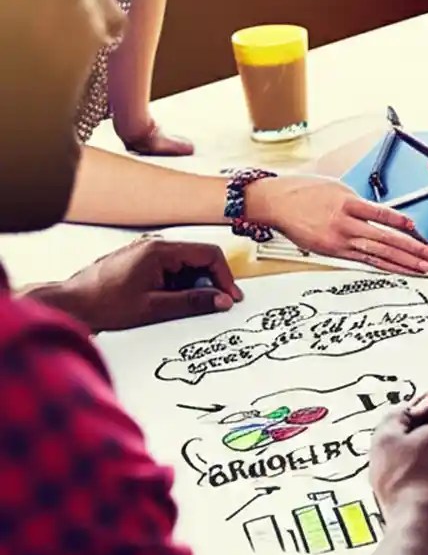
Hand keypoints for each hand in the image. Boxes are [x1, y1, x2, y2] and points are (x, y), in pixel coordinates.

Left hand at [46, 237, 242, 331]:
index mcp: (160, 250)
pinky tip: (170, 304)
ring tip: (185, 308)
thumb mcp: (153, 307)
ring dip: (193, 287)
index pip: (208, 254)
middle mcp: (154, 246)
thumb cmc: (103, 304)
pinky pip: (171, 271)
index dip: (225, 276)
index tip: (230, 297)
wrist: (70, 305)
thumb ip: (192, 302)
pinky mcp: (141, 263)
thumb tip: (222, 301)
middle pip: (199, 259)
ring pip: (185, 267)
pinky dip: (178, 287)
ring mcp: (147, 253)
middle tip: (214, 307)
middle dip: (210, 284)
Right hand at [248, 175, 427, 274]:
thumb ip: (359, 203)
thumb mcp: (337, 188)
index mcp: (348, 203)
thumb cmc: (304, 192)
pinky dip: (384, 264)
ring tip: (422, 267)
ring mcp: (340, 240)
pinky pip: (364, 259)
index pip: (381, 214)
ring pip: (378, 253)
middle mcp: (345, 223)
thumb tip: (380, 215)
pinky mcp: (334, 251)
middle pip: (386, 238)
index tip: (417, 229)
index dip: (401, 223)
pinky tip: (399, 269)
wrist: (276, 202)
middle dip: (412, 249)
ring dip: (404, 262)